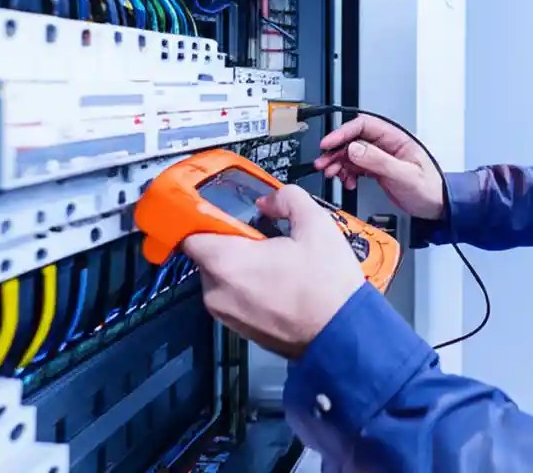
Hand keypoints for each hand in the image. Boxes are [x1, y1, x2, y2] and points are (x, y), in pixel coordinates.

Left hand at [180, 185, 363, 358]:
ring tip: (280, 264)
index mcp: (226, 262)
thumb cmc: (328, 286)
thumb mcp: (316, 224)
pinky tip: (282, 285)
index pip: (190, 231)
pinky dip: (251, 288)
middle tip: (267, 237)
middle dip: (234, 241)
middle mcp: (217, 291)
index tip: (227, 213)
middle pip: (209, 253)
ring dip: (243, 266)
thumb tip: (271, 200)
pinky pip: (235, 298)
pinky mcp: (239, 329)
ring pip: (223, 276)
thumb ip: (288, 198)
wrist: (342, 334)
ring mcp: (226, 314)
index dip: (208, 217)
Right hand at [315, 114, 445, 219]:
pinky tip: (347, 182)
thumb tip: (355, 149)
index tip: (328, 143)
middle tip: (324, 163)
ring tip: (332, 174)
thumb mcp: (405, 175)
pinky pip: (355, 166)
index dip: (343, 132)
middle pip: (353, 139)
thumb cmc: (430, 189)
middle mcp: (386, 145)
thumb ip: (380, 161)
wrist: (438, 206)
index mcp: (396, 138)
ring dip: (338, 163)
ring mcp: (381, 157)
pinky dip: (347, 173)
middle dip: (336, 150)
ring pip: (351, 153)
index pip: (363, 125)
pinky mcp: (377, 169)